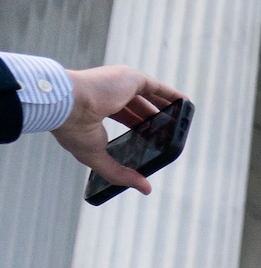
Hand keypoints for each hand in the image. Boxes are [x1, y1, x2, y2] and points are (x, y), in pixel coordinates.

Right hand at [54, 65, 183, 192]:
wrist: (66, 104)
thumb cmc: (72, 128)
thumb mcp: (97, 157)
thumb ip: (120, 173)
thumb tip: (146, 189)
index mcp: (96, 107)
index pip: (123, 114)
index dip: (138, 125)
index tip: (150, 137)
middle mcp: (108, 93)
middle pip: (139, 106)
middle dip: (154, 119)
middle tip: (169, 132)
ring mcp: (120, 84)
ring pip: (150, 96)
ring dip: (166, 107)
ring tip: (181, 120)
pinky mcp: (131, 78)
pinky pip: (158, 87)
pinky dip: (172, 95)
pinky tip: (186, 104)